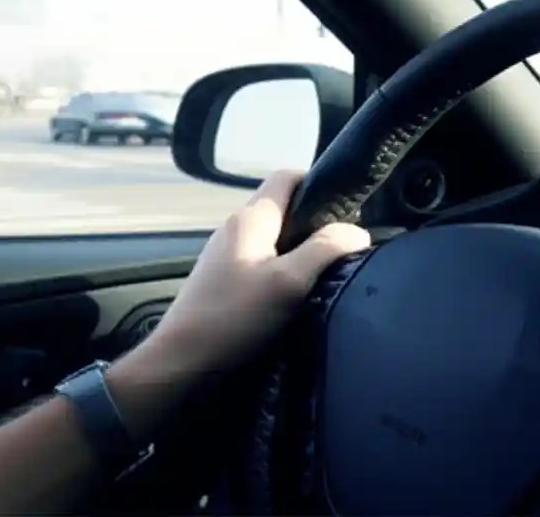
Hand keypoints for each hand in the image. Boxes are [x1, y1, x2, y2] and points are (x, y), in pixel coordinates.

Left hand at [146, 170, 370, 376]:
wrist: (181, 362)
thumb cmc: (235, 316)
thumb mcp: (289, 281)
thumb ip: (325, 249)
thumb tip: (358, 231)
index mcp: (252, 217)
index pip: (288, 176)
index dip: (319, 185)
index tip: (345, 215)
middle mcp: (237, 228)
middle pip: (285, 209)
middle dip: (315, 226)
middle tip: (341, 254)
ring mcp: (227, 255)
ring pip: (275, 239)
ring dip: (301, 254)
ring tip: (323, 280)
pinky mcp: (223, 281)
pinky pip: (262, 264)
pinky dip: (283, 274)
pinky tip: (295, 299)